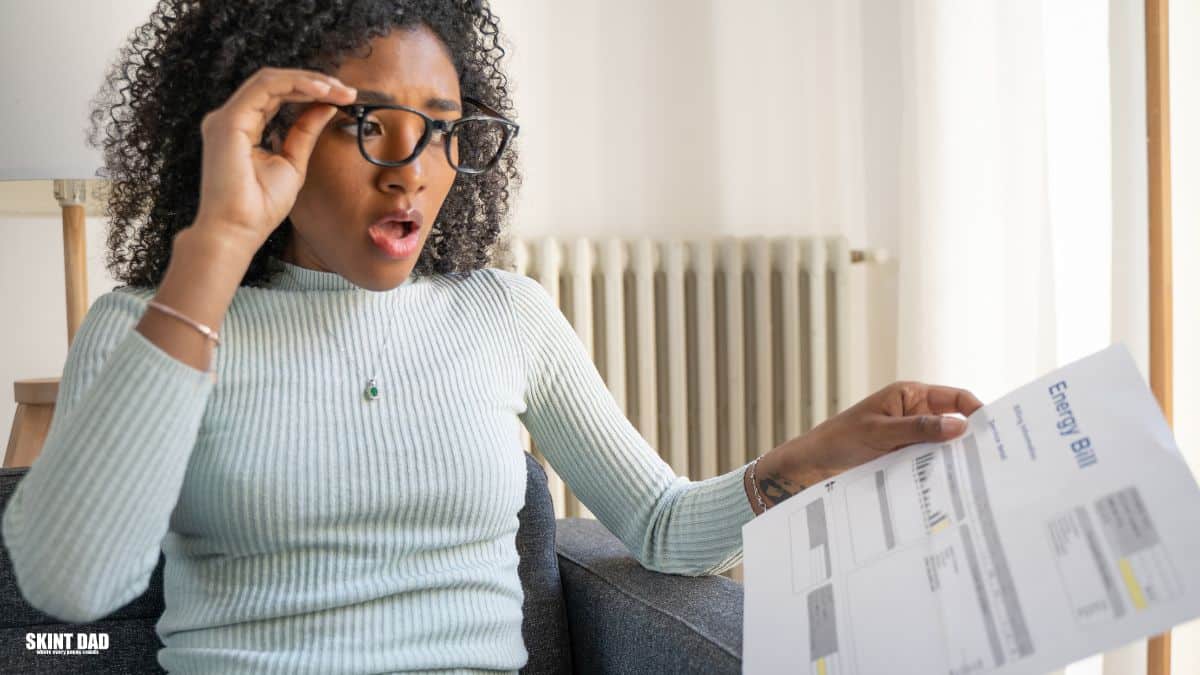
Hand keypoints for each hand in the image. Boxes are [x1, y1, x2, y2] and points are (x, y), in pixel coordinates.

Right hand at [193, 67, 356, 249]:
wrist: (238, 230)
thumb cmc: (260, 206)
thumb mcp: (293, 163)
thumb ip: (305, 132)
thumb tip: (326, 107)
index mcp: (243, 127)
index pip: (277, 96)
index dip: (311, 92)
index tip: (344, 98)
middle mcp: (231, 118)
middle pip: (275, 83)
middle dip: (314, 82)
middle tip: (347, 90)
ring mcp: (226, 118)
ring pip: (271, 80)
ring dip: (309, 80)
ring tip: (339, 89)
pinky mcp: (228, 121)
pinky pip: (266, 88)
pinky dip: (296, 84)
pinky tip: (322, 91)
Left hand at [746, 382, 983, 512]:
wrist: (811, 466)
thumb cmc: (839, 439)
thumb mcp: (880, 432)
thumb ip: (919, 429)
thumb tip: (960, 426)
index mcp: (910, 395)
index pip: (955, 398)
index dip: (977, 411)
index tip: (997, 431)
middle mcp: (914, 414)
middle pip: (954, 424)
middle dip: (972, 439)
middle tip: (996, 460)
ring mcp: (911, 438)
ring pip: (943, 447)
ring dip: (955, 460)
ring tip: (979, 478)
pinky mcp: (904, 458)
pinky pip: (929, 463)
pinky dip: (940, 472)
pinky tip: (952, 487)